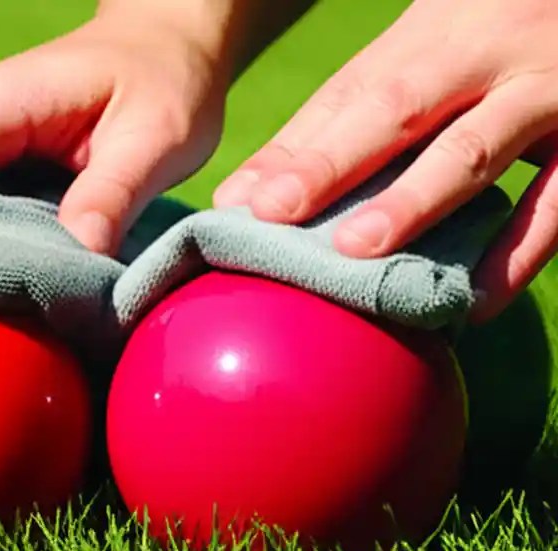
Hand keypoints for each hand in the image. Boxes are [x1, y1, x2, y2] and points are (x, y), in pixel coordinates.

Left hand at [213, 0, 557, 320]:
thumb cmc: (500, 36)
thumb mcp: (429, 52)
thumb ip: (349, 115)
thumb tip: (248, 194)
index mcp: (432, 35)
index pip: (349, 94)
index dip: (294, 150)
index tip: (238, 203)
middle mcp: (484, 55)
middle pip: (395, 110)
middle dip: (330, 165)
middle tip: (273, 215)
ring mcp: (543, 91)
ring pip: (471, 151)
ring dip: (411, 204)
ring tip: (353, 252)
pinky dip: (516, 255)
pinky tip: (473, 301)